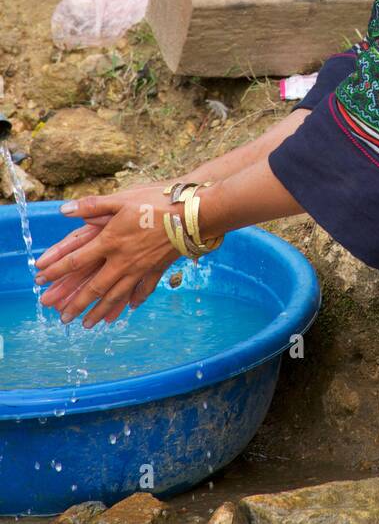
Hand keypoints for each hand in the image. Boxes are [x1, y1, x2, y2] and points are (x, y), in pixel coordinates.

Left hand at [35, 186, 219, 327]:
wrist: (192, 215)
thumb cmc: (156, 203)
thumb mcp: (121, 198)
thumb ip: (92, 206)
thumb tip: (64, 210)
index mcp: (110, 242)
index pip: (76, 261)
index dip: (56, 271)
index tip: (41, 281)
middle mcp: (122, 261)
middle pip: (94, 288)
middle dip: (77, 305)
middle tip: (63, 319)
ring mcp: (140, 269)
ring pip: (116, 296)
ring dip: (99, 311)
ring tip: (88, 325)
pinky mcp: (157, 270)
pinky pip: (143, 290)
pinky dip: (134, 301)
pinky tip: (128, 309)